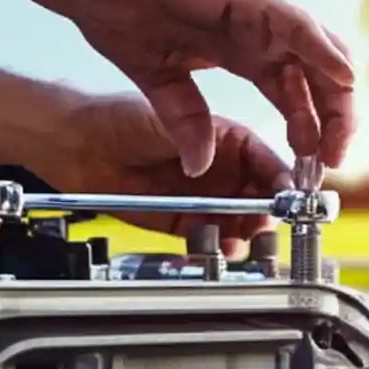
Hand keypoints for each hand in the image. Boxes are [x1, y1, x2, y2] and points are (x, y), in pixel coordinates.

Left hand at [51, 95, 290, 257]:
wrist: (78, 150)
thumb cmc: (118, 120)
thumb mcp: (164, 121)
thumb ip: (196, 140)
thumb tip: (226, 160)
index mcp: (226, 139)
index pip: (267, 161)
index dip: (281, 180)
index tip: (290, 195)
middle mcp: (221, 172)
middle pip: (261, 199)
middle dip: (268, 214)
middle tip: (266, 224)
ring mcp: (205, 200)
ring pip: (241, 224)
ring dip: (246, 235)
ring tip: (240, 240)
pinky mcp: (185, 225)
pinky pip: (211, 241)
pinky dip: (217, 248)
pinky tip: (216, 247)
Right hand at [64, 0, 355, 177]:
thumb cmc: (123, 10)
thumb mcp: (161, 83)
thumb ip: (185, 121)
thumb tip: (198, 165)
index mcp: (243, 52)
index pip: (294, 97)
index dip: (309, 132)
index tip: (310, 165)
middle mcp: (260, 34)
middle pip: (318, 80)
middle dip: (332, 123)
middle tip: (329, 161)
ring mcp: (259, 15)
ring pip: (320, 55)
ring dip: (336, 98)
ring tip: (338, 137)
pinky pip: (300, 27)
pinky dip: (324, 53)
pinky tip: (341, 80)